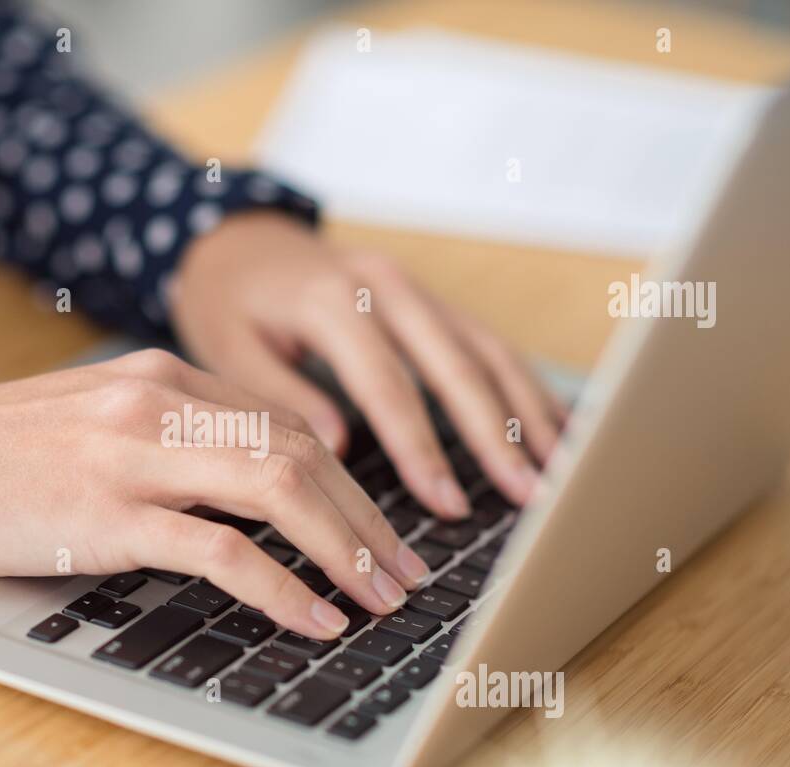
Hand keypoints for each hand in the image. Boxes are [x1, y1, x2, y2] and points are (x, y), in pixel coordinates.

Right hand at [0, 350, 433, 640]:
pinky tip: (314, 617)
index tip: (383, 532)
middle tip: (407, 574)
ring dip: (346, 549)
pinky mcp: (105, 514)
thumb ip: (175, 440)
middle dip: (369, 520)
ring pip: (278, 488)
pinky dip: (282, 587)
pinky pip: (220, 550)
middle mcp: (159, 402)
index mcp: (163, 377)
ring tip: (382, 599)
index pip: (287, 424)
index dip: (350, 483)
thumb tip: (254, 492)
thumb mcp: (98, 423)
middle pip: (301, 452)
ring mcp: (132, 455)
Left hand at [171, 211, 567, 516]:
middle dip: (499, 436)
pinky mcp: (429, 297)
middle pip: (458, 367)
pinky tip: (554, 425)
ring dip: (529, 412)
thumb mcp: (230, 349)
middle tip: (532, 496)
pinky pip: (486, 342)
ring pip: (487, 350)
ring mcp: (415, 287)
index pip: (389, 386)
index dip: (422, 449)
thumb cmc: (228, 302)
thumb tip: (339, 450)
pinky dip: (523, 385)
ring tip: (561, 469)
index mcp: (334, 302)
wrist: (237, 240)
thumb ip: (283, 398)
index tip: (446, 504)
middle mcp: (386, 287)